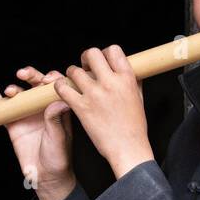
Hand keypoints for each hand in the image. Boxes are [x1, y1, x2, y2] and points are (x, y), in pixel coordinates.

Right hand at [0, 67, 74, 199]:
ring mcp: (27, 115)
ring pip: (20, 95)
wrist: (45, 177)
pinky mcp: (14, 125)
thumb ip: (55, 119)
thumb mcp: (59, 138)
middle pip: (36, 85)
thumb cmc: (58, 158)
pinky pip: (5, 110)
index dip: (51, 79)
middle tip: (24, 74)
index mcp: (58, 109)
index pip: (55, 87)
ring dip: (14, 88)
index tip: (46, 79)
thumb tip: (58, 101)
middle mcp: (42, 109)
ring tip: (11, 91)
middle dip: (31, 75)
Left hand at [53, 45, 153, 178]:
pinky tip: (64, 91)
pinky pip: (63, 88)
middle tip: (85, 68)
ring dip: (72, 74)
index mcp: (127, 79)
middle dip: (86, 58)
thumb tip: (132, 69)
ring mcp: (94, 95)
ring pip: (74, 70)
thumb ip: (134, 81)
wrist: (128, 148)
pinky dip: (60, 87)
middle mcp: (110, 83)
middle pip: (92, 53)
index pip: (113, 50)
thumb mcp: (139, 98)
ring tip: (74, 82)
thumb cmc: (134, 127)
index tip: (101, 63)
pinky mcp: (81, 107)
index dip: (104, 53)